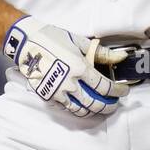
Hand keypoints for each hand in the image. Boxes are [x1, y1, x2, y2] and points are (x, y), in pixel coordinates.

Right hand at [2, 16, 130, 117]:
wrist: (26, 42)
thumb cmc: (52, 38)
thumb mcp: (79, 42)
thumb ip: (101, 53)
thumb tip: (120, 57)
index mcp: (80, 68)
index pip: (104, 86)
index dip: (117, 91)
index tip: (124, 91)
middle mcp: (70, 83)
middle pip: (94, 103)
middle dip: (107, 106)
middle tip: (114, 104)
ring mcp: (57, 91)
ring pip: (79, 110)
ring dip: (92, 111)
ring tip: (99, 107)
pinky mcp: (47, 95)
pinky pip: (65, 108)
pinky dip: (76, 108)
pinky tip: (81, 104)